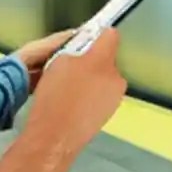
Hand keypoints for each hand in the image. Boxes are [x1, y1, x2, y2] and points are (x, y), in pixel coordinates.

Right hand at [25, 29, 127, 156]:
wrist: (55, 137)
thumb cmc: (55, 99)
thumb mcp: (61, 61)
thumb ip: (77, 47)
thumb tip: (86, 42)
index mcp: (104, 60)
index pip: (110, 35)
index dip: (97, 34)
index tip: (87, 37)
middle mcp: (116, 78)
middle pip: (107, 58)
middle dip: (91, 60)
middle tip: (69, 67)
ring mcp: (115, 97)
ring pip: (103, 78)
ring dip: (90, 78)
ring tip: (67, 88)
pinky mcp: (109, 112)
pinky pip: (100, 95)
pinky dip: (89, 95)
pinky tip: (72, 102)